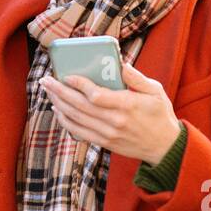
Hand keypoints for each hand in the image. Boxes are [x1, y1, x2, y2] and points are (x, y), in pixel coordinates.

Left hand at [39, 62, 183, 165]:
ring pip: (76, 119)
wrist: (164, 147)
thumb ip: (136, 77)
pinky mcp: (104, 143)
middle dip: (60, 91)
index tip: (67, 75)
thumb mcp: (155, 91)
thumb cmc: (160, 115)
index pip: (96, 95)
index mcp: (127, 105)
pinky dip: (65, 121)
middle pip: (80, 106)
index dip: (79, 85)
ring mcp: (108, 134)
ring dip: (59, 104)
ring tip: (48, 91)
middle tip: (46, 80)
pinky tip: (58, 110)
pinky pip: (79, 132)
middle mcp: (114, 121)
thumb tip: (120, 63)